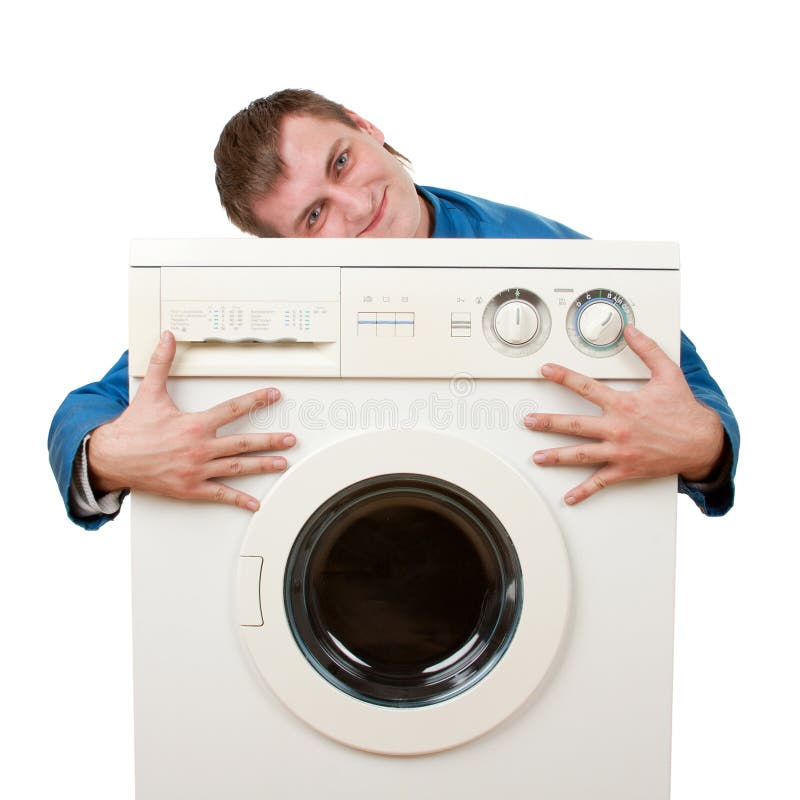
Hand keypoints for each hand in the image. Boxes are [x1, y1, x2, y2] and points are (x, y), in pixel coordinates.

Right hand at [88, 331, 294, 510]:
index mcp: (194, 425)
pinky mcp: (190, 488)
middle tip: (290, 439)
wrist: (112, 458)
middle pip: (243, 443)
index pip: (232, 409)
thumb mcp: (150, 392)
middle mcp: (199, 448)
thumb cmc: (133, 429)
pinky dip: (238, 500)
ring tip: (282, 463)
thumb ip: (162, 363)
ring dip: (262, 465)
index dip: (256, 401)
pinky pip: (219, 494)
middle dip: (270, 440)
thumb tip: (167, 338)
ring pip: (237, 468)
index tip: (273, 395)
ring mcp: (196, 470)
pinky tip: (254, 503)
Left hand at [523, 326, 723, 504]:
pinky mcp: (626, 469)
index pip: (585, 388)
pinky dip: (584, 491)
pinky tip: (569, 497)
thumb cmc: (684, 410)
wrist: (702, 443)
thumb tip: (631, 331)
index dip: (562, 377)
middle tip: (528, 421)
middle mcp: (617, 429)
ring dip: (556, 457)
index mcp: (623, 405)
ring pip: (581, 455)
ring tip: (537, 457)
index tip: (545, 371)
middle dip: (547, 423)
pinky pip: (601, 482)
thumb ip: (647, 350)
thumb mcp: (668, 374)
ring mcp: (620, 452)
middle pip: (574, 425)